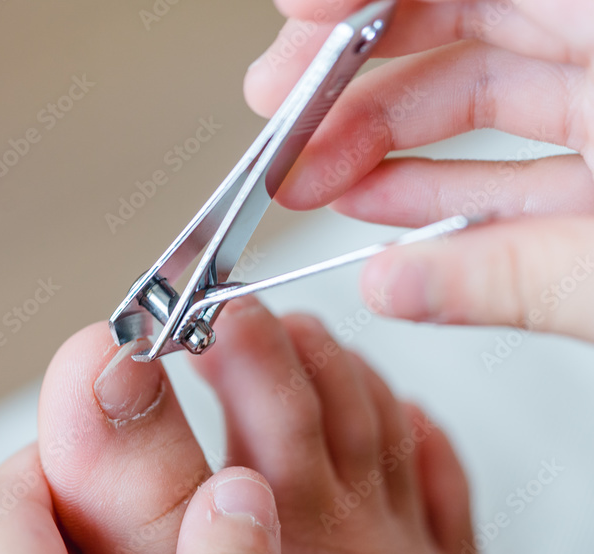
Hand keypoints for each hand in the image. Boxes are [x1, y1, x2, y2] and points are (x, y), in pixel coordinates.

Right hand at [247, 0, 593, 340]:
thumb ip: (514, 275)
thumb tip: (392, 284)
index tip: (299, 16)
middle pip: (467, 19)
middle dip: (353, 64)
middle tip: (277, 102)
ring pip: (485, 94)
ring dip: (381, 136)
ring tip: (307, 179)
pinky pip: (518, 165)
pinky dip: (442, 185)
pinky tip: (375, 207)